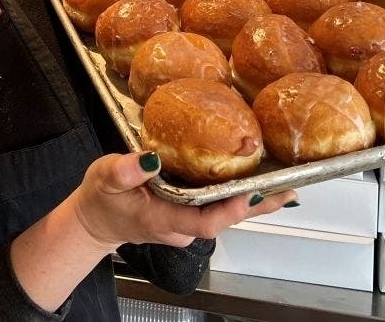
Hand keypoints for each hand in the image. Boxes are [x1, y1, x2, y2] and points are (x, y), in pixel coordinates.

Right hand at [71, 152, 296, 249]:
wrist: (96, 221)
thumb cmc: (101, 197)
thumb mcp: (104, 177)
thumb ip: (124, 170)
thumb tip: (150, 158)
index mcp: (163, 219)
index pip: (205, 221)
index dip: (231, 208)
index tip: (253, 192)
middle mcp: (181, 227)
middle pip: (225, 219)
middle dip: (257, 203)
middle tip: (288, 188)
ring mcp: (187, 224)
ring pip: (224, 214)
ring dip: (252, 199)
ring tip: (282, 182)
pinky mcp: (189, 216)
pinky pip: (217, 208)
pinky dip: (238, 195)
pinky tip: (257, 183)